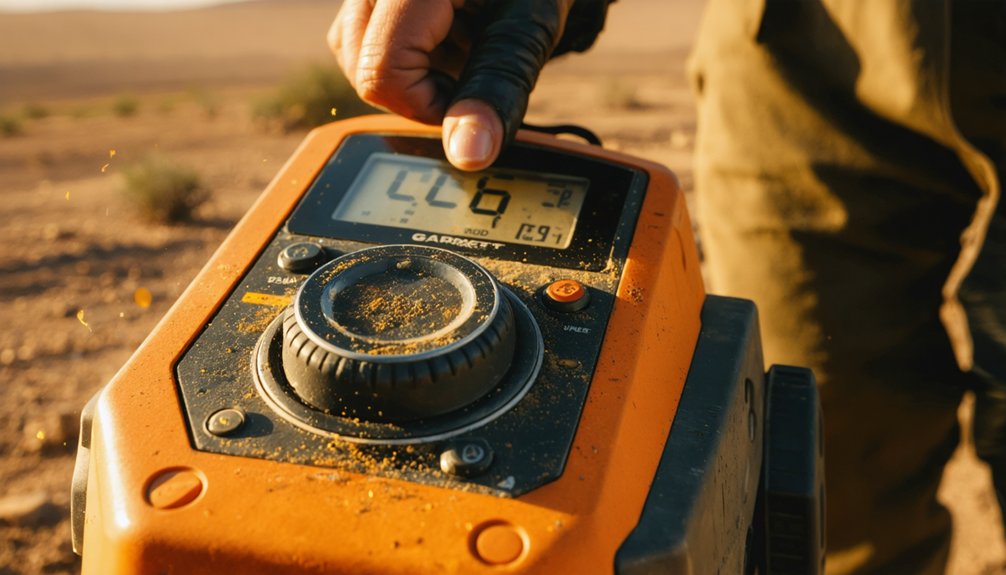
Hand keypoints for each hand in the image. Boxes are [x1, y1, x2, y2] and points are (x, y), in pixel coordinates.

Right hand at [329, 0, 573, 170]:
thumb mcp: (528, 31)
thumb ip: (496, 89)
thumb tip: (467, 155)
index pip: (383, 70)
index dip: (426, 106)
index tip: (471, 98)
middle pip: (364, 70)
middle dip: (418, 92)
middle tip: (470, 66)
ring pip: (355, 60)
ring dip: (407, 76)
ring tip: (458, 51)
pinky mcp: (368, 0)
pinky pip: (358, 44)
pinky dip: (399, 60)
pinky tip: (440, 45)